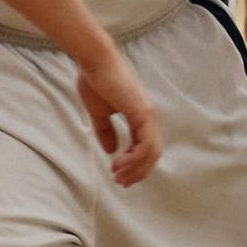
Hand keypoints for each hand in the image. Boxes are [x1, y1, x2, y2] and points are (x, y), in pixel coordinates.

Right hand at [75, 46, 161, 184]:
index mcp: (140, 117)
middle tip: (121, 183)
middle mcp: (148, 118)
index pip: (146, 148)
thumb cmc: (96, 82)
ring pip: (151, 152)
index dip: (136, 166)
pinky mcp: (143, 113)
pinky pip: (146, 144)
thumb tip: (110, 151)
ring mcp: (148, 115)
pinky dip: (135, 159)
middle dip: (138, 172)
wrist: (94, 62)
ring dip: (136, 169)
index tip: (120, 177)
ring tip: (119, 176)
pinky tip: (120, 164)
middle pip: (152, 154)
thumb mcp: (100, 114)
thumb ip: (106, 132)